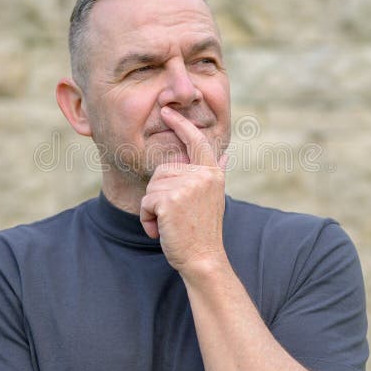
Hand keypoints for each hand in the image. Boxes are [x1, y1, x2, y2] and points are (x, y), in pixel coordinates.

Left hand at [140, 106, 229, 273]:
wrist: (203, 259)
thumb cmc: (204, 231)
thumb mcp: (213, 198)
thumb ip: (215, 174)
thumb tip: (224, 156)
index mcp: (211, 173)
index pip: (196, 141)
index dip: (181, 125)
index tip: (167, 111)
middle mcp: (202, 176)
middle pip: (162, 170)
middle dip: (159, 194)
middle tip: (174, 216)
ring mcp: (186, 186)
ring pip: (152, 187)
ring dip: (153, 209)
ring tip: (170, 224)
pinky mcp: (170, 200)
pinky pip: (146, 202)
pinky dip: (148, 220)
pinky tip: (162, 230)